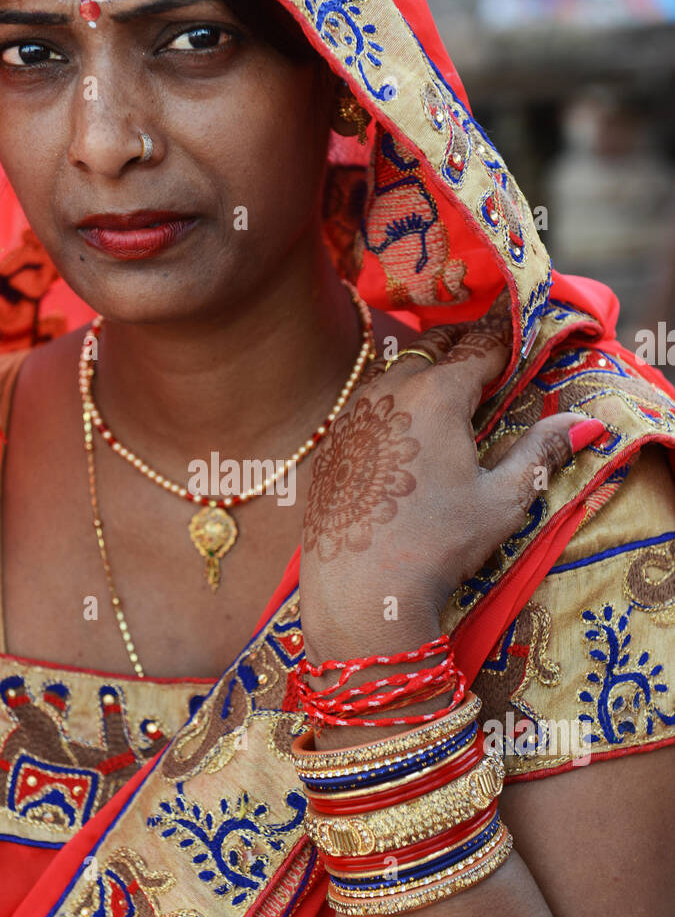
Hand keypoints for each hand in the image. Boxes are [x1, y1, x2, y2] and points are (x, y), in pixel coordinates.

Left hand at [299, 299, 602, 661]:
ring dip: (423, 366)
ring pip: (393, 368)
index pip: (480, 345)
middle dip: (464, 342)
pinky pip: (365, 402)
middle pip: (433, 345)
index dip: (506, 336)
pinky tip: (403, 424)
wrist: (360, 590)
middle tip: (488, 351)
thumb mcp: (502, 501)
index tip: (522, 326)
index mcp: (437, 394)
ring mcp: (352, 415)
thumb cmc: (437, 545)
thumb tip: (586, 423)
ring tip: (447, 383)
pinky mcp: (330, 443)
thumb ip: (542, 454)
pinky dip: (390, 398)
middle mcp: (389, 391)